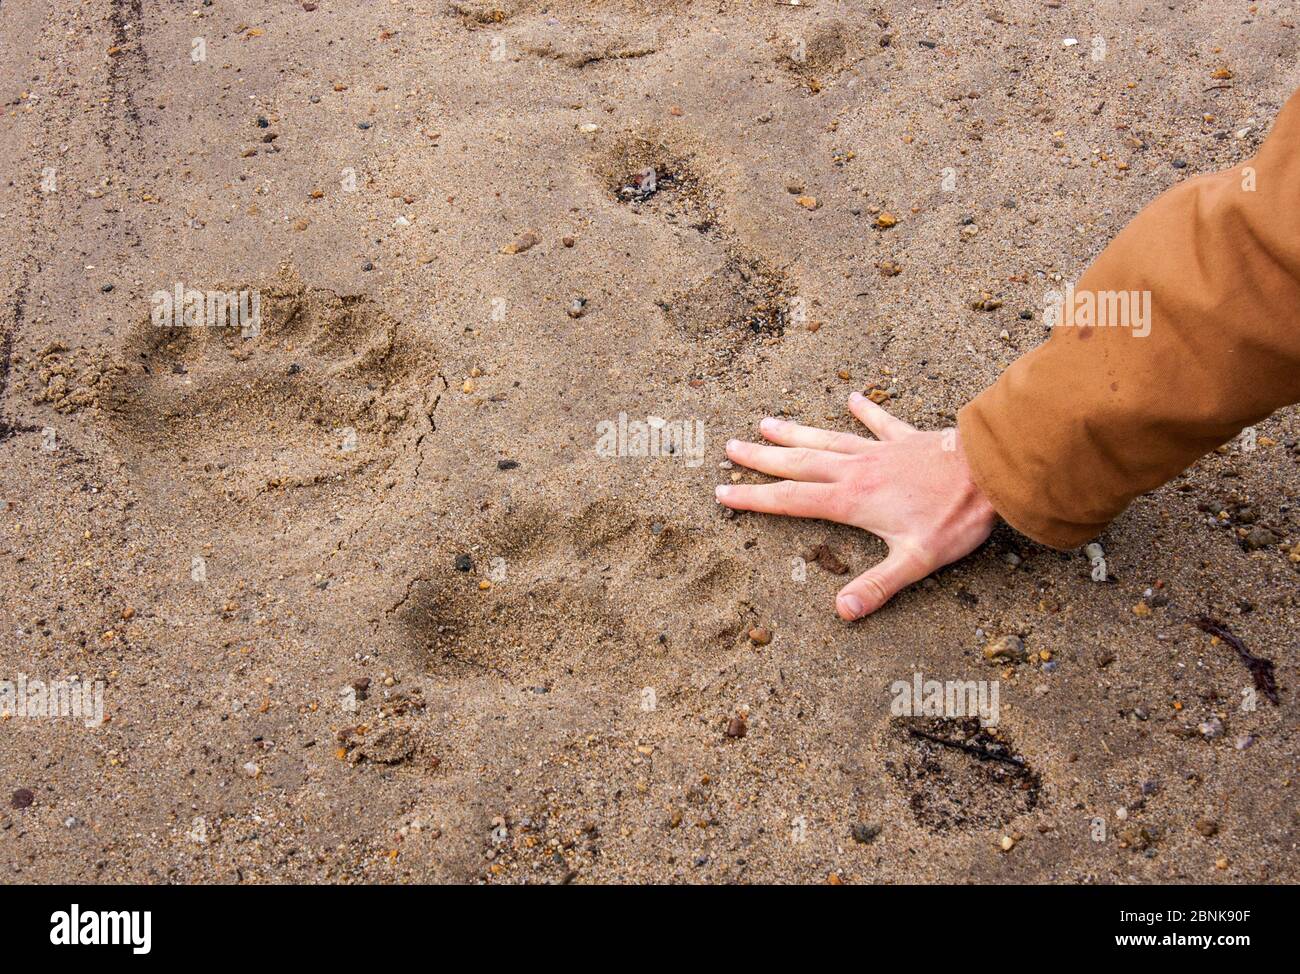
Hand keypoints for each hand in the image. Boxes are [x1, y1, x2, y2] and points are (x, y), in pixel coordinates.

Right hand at [715, 392, 997, 619]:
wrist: (990, 470)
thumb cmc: (955, 517)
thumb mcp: (916, 560)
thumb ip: (878, 585)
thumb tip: (842, 610)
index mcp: (852, 500)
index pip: (791, 500)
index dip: (753, 498)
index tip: (723, 493)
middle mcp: (857, 470)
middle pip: (798, 464)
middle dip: (761, 459)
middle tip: (729, 449)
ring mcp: (879, 450)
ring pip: (826, 440)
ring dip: (795, 433)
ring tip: (765, 423)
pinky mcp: (905, 438)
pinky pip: (878, 422)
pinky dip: (864, 411)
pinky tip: (852, 397)